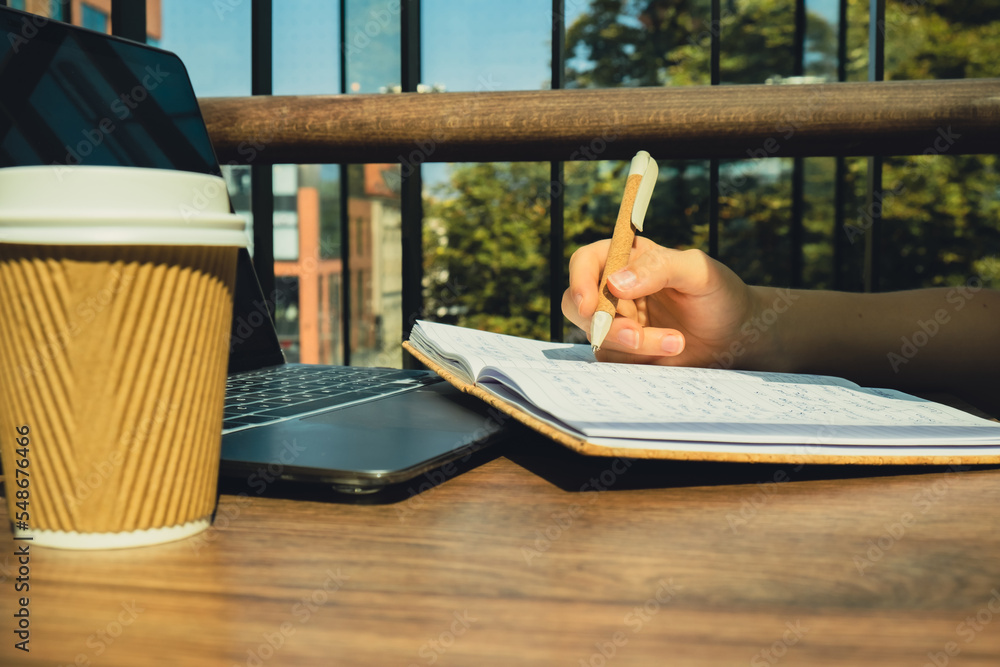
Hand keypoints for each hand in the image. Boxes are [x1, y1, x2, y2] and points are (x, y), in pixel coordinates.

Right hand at [561, 238, 765, 366]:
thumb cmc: (719, 294)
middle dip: (605, 324)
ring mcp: (616, 322)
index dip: (579, 281)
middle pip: (578, 305)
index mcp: (626, 258)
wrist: (736, 335)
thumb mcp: (698, 272)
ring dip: (635, 345)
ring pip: (598, 337)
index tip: (591, 306)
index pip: (585, 262)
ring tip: (677, 341)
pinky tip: (670, 353)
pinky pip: (613, 359)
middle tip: (637, 335)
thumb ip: (659, 268)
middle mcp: (613, 289)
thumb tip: (615, 282)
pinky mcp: (623, 351)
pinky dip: (640, 359)